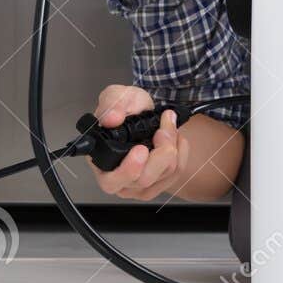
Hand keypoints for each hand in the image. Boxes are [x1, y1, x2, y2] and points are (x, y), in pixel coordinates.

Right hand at [89, 84, 190, 201]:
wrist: (142, 112)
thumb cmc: (125, 108)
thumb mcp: (115, 97)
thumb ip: (111, 105)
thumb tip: (111, 118)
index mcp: (100, 163)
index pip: (111, 180)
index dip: (129, 169)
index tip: (141, 149)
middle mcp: (118, 180)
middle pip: (143, 180)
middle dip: (159, 155)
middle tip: (162, 131)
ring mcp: (139, 186)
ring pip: (164, 175)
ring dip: (172, 147)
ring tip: (168, 124)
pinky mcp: (158, 184)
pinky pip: (176, 173)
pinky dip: (182, 153)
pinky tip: (176, 138)